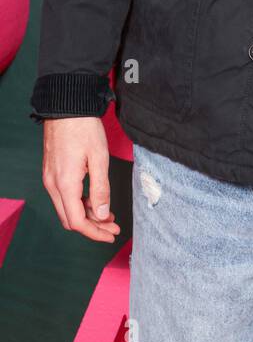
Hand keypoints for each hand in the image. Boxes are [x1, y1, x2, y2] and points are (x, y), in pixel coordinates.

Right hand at [42, 118, 121, 242]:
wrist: (66, 107)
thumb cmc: (84, 128)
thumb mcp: (99, 158)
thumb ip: (101, 188)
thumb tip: (104, 214)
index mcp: (65, 184)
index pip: (77, 222)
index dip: (95, 233)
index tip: (111, 235)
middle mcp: (53, 185)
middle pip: (70, 219)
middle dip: (92, 227)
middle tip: (113, 227)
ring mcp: (50, 179)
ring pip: (67, 208)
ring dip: (87, 215)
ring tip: (109, 215)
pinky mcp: (52, 172)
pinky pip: (64, 197)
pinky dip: (80, 203)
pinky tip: (96, 201)